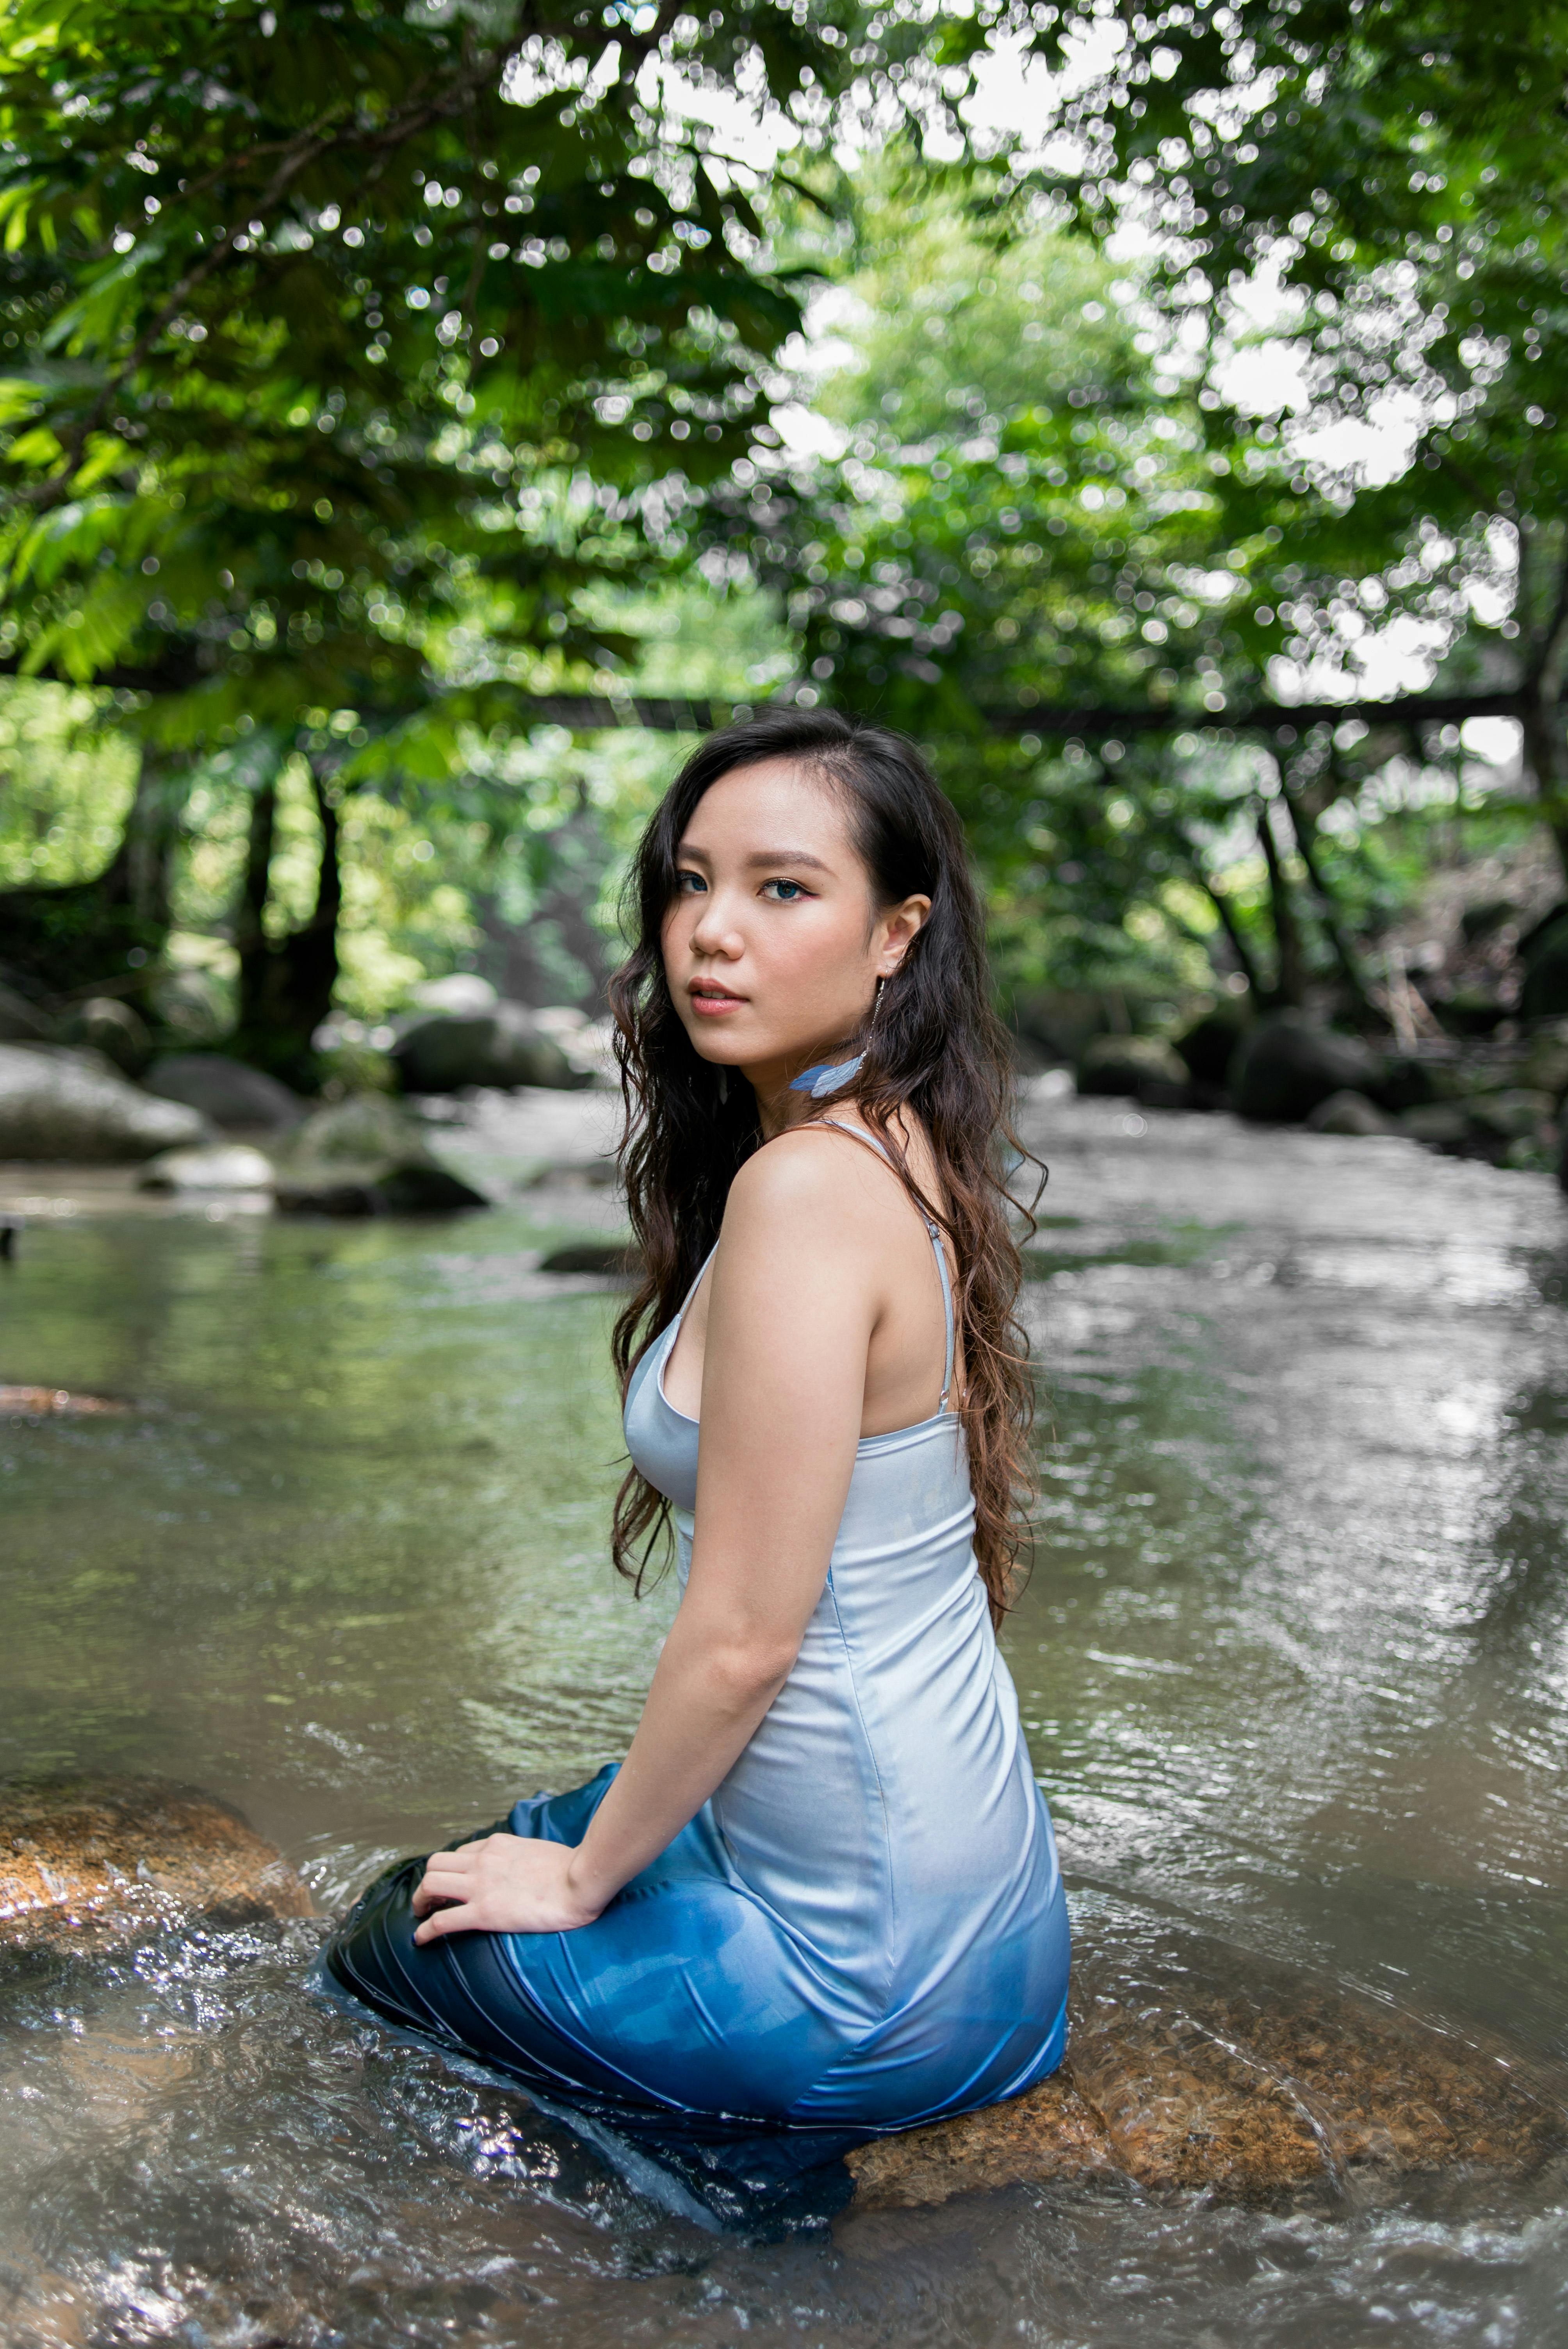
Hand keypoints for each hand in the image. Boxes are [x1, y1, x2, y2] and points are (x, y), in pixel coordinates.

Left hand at [410, 1832, 602, 1942]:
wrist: (581, 1881)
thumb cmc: (571, 1868)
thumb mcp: (538, 1850)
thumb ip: (521, 1856)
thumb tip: (522, 1867)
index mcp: (497, 1845)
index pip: (461, 1853)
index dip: (452, 1870)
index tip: (452, 1884)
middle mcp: (483, 1861)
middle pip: (436, 1864)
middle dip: (428, 1882)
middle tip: (429, 1900)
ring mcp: (480, 1885)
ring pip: (431, 1884)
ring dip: (420, 1900)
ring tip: (421, 1915)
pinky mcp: (484, 1913)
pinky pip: (441, 1920)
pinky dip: (425, 1930)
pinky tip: (420, 1939)